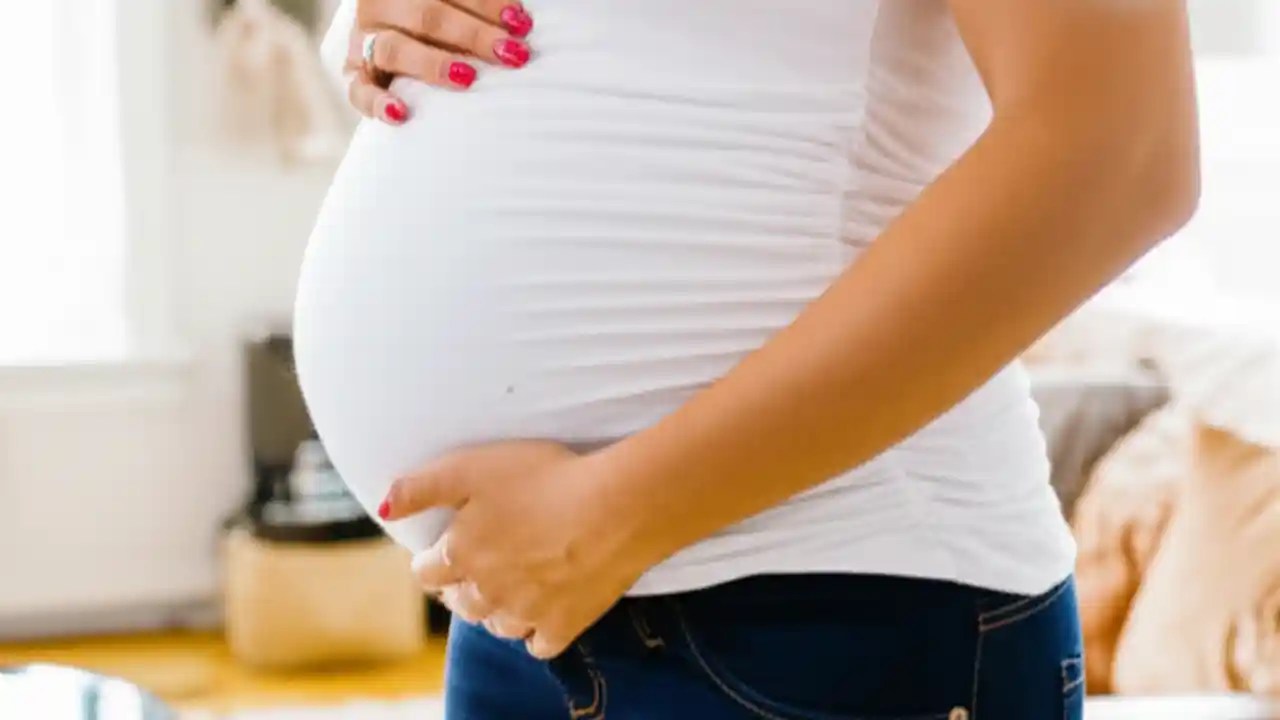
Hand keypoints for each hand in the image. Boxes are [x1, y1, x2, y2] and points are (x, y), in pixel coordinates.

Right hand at [346, 0, 534, 123]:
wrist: (395, 35)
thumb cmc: (438, 23)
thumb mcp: (450, 8)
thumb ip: (473, 8)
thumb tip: (520, 21)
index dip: (486, 4)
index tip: (521, 21)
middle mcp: (381, 8)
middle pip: (426, 15)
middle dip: (473, 33)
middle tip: (512, 53)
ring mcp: (365, 43)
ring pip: (394, 49)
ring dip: (434, 64)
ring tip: (467, 78)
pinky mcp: (356, 78)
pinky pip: (360, 92)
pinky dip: (378, 103)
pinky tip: (401, 114)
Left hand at [381, 441, 654, 657]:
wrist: (616, 507)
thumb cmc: (545, 478)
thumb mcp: (473, 467)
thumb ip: (422, 487)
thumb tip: (383, 507)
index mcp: (461, 553)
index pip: (426, 573)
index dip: (430, 562)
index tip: (439, 553)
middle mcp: (487, 591)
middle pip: (459, 603)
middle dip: (460, 588)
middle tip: (472, 571)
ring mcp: (526, 613)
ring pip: (496, 625)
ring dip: (494, 610)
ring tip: (506, 590)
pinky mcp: (564, 625)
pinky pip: (538, 645)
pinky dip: (534, 633)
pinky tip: (541, 616)